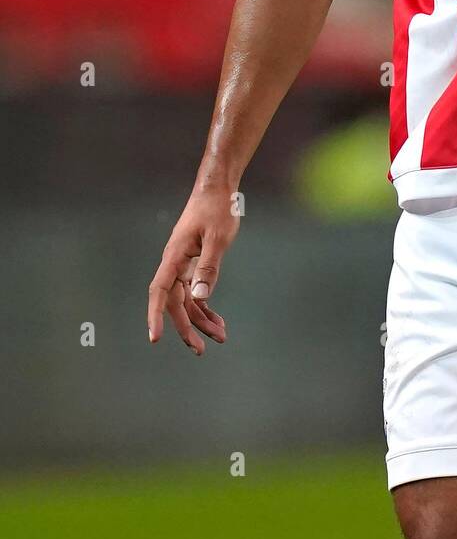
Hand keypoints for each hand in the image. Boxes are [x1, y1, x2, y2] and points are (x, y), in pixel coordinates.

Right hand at [147, 186, 237, 353]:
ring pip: (187, 300)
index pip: (160, 292)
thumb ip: (208, 267)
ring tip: (219, 337)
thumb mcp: (217, 238)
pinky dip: (206, 306)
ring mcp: (184, 265)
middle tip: (201, 349)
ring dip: (200, 320)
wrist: (218, 189)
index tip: (155, 338)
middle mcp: (175, 263)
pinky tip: (217, 320)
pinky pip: (196, 291)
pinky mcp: (194, 263)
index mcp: (174, 257)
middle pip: (175, 303)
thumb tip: (199, 297)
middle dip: (186, 328)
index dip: (156, 316)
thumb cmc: (217, 209)